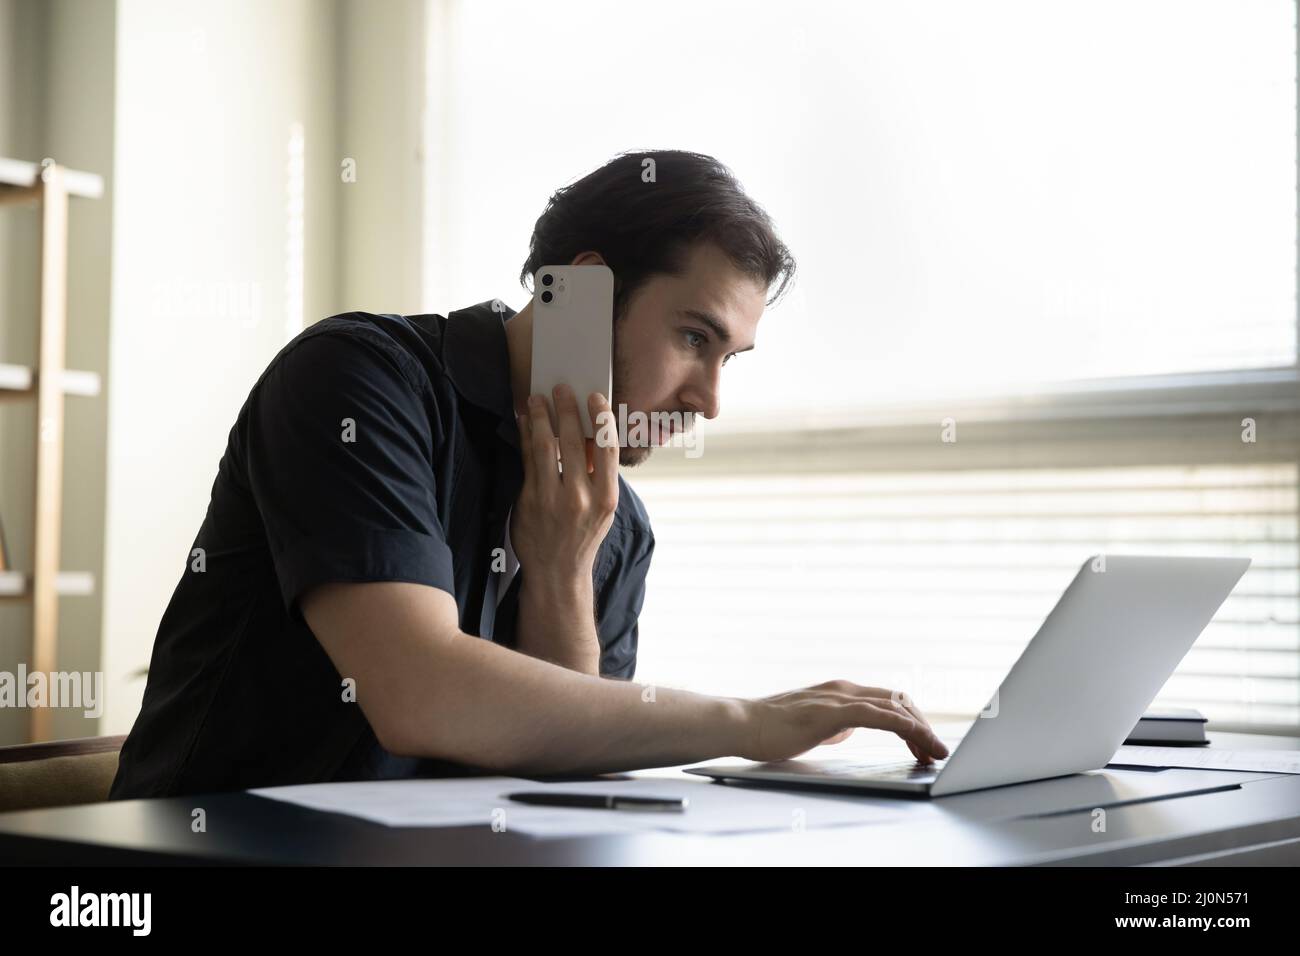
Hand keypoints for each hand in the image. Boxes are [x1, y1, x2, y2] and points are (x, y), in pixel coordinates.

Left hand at [511, 384, 619, 583]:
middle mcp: (580, 498)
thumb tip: (592, 436)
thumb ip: (598, 475)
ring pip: (545, 448)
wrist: (557, 571)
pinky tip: (525, 421)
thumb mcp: (603, 509)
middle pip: (574, 443)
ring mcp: (552, 499)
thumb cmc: (583, 536)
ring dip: (541, 418)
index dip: (601, 419)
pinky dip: (525, 437)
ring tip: (538, 398)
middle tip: (561, 388)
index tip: (594, 397)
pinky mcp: (529, 501)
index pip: (607, 450)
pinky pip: (527, 460)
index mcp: (605, 498)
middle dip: (566, 410)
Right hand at [739, 680, 949, 763]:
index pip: (888, 700)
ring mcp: (838, 698)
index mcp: (840, 690)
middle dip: (923, 726)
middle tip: (936, 750)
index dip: (912, 720)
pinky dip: (903, 727)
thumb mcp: (812, 724)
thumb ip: (833, 724)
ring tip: (935, 751)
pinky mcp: (832, 712)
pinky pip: (878, 716)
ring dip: (921, 730)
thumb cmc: (770, 728)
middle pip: (899, 700)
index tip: (924, 743)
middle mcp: (844, 688)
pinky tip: (915, 739)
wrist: (741, 723)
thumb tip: (847, 730)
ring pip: (894, 706)